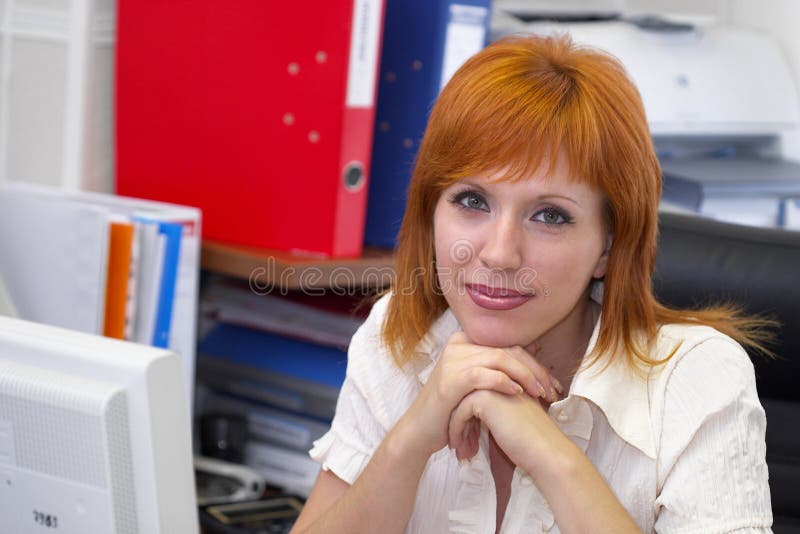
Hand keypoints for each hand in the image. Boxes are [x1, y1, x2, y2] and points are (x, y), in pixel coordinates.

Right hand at [397, 331, 561, 458]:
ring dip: (525, 376)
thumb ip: (502, 365)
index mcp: (466, 341)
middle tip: (552, 391)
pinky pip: (482, 375)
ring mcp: (452, 360)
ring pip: (499, 358)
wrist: (422, 430)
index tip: (553, 384)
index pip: (509, 344)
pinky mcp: (449, 379)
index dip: (535, 363)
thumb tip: (536, 346)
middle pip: (507, 350)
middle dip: (535, 371)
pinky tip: (517, 394)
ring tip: (539, 394)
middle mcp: (458, 344)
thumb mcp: (479, 382)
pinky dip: (503, 383)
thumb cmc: (453, 408)